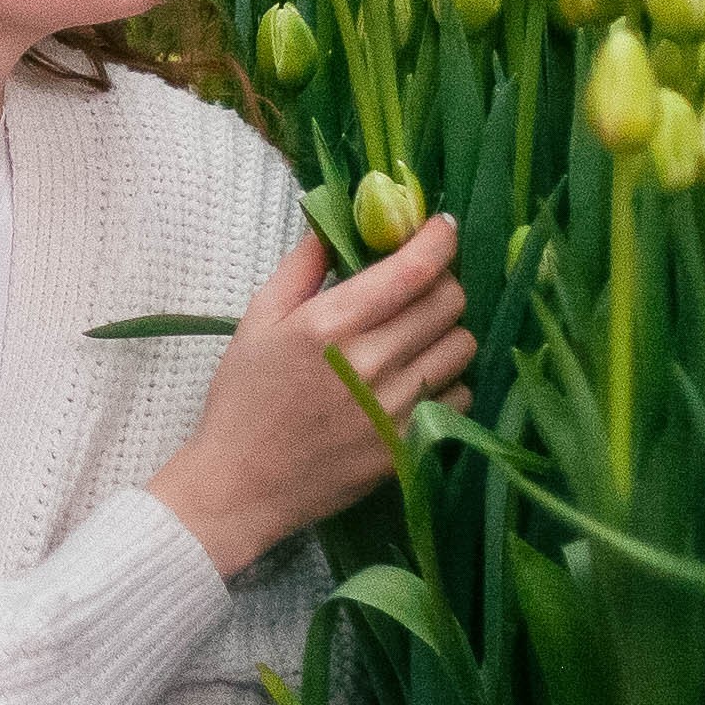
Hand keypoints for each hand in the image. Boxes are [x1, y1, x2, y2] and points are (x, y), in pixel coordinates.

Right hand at [150, 209, 474, 580]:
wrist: (241, 485)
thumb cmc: (244, 398)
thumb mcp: (258, 319)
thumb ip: (302, 265)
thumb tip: (337, 220)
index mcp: (330, 323)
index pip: (413, 269)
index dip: (439, 238)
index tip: (443, 226)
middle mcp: (371, 361)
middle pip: (449, 301)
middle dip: (442, 281)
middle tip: (421, 287)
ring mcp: (394, 407)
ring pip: (463, 346)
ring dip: (447, 330)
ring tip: (418, 335)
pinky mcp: (407, 443)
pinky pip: (459, 395)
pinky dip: (447, 380)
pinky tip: (416, 380)